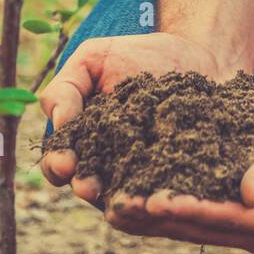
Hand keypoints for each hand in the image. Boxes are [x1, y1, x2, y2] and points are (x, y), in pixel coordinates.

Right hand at [39, 32, 228, 196]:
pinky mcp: (173, 175)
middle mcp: (107, 162)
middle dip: (84, 186)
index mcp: (83, 138)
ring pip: (122, 196)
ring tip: (119, 196)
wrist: (194, 54)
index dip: (58, 164)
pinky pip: (162, 192)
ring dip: (115, 199)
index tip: (66, 162)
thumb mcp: (93, 59)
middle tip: (89, 187)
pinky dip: (155, 195)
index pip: (60, 161)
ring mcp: (140, 172)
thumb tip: (59, 123)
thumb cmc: (138, 56)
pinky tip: (154, 194)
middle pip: (86, 186)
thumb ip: (66, 87)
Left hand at [103, 88, 253, 253]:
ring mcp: (248, 223)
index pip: (232, 218)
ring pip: (193, 224)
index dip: (193, 209)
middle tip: (121, 203)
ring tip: (114, 203)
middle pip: (205, 226)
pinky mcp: (234, 208)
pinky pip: (194, 210)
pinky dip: (163, 203)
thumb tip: (250, 192)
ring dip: (153, 215)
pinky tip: (132, 194)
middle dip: (161, 215)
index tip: (156, 198)